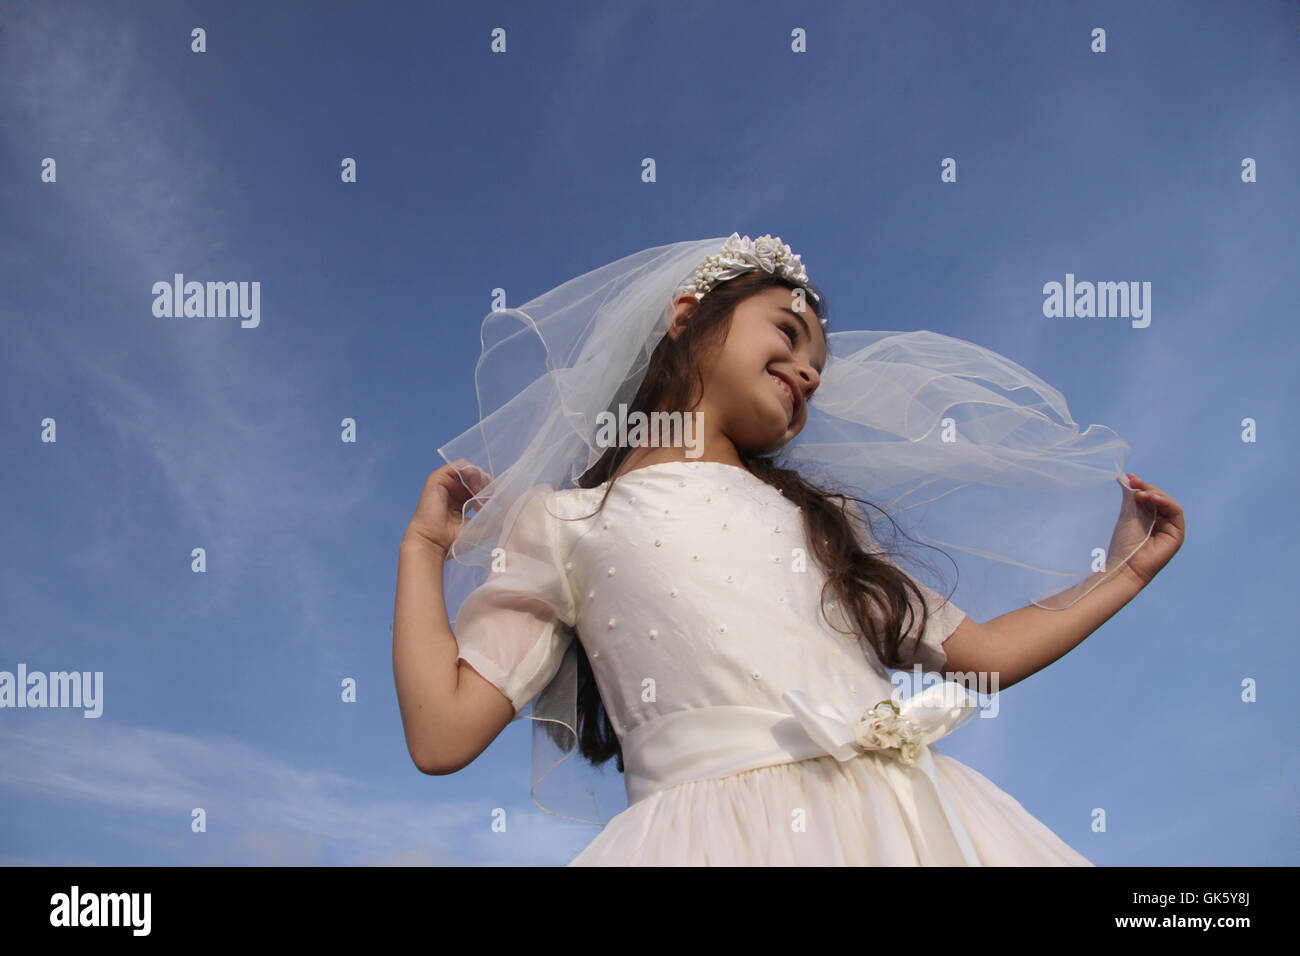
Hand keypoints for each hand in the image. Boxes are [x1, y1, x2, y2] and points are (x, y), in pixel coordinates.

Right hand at [404, 458, 493, 557]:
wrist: (434, 542)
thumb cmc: (454, 539)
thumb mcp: (480, 528)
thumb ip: (493, 518)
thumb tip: (508, 509)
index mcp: (464, 501)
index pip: (482, 487)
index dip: (492, 489)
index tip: (499, 501)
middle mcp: (455, 491)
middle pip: (478, 476)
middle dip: (488, 484)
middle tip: (490, 498)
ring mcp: (447, 484)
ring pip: (470, 470)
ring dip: (481, 478)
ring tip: (481, 493)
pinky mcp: (438, 478)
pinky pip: (458, 466)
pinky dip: (470, 472)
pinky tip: (475, 486)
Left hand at [1119, 473, 1184, 587]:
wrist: (1126, 564)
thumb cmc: (1125, 542)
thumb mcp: (1128, 513)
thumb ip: (1130, 495)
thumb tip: (1125, 477)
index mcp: (1150, 517)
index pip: (1150, 496)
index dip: (1142, 486)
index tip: (1130, 477)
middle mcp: (1162, 521)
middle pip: (1160, 498)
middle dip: (1148, 488)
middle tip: (1135, 482)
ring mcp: (1171, 527)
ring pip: (1169, 503)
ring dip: (1156, 494)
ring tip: (1142, 493)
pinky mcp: (1178, 533)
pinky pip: (1176, 512)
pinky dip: (1165, 502)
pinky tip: (1152, 498)